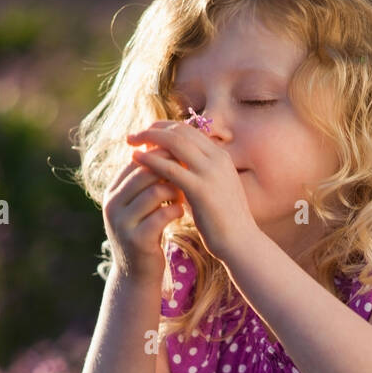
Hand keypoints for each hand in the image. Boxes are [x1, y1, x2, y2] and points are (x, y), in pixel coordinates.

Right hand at [101, 148, 185, 283]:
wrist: (137, 274)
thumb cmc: (146, 233)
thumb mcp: (142, 205)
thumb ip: (147, 182)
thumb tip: (168, 148)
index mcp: (113, 191)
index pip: (136, 160)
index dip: (161, 154)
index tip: (181, 155)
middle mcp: (112, 204)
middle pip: (144, 171)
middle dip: (170, 169)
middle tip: (188, 171)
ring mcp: (122, 222)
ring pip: (154, 191)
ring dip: (175, 190)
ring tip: (184, 194)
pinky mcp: (136, 239)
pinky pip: (162, 215)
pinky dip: (176, 210)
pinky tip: (181, 212)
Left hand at [126, 121, 258, 263]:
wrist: (241, 243)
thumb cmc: (225, 222)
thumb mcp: (213, 190)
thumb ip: (198, 175)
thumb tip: (177, 167)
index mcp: (221, 157)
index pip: (189, 131)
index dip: (165, 128)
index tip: (147, 134)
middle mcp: (218, 159)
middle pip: (180, 131)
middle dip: (154, 129)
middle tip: (133, 135)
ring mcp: (211, 172)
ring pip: (174, 143)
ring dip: (149, 139)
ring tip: (130, 143)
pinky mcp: (201, 189)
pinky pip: (170, 168)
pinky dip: (150, 160)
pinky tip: (135, 159)